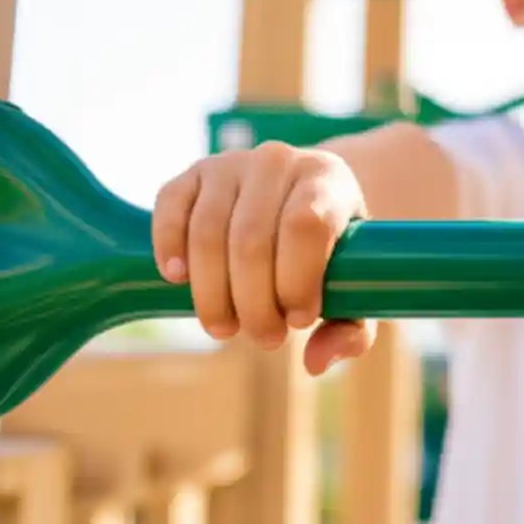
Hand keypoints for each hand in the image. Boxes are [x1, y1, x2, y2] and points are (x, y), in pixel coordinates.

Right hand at [152, 142, 373, 375]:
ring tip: (226, 328)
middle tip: (265, 339)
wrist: (301, 198)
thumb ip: (351, 329)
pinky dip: (168, 245)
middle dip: (254, 302)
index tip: (300, 321)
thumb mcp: (355, 286)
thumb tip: (315, 362)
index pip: (306, 225)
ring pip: (208, 231)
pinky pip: (171, 206)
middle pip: (252, 239)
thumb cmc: (331, 252)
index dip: (298, 279)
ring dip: (212, 292)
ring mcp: (232, 163)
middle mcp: (279, 161)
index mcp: (327, 179)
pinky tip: (177, 280)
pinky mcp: (193, 174)